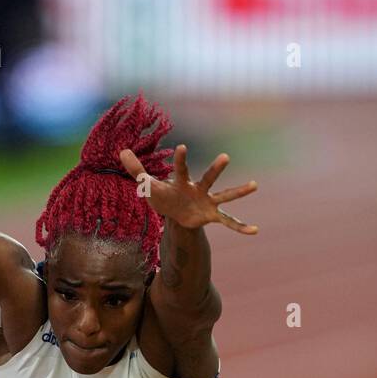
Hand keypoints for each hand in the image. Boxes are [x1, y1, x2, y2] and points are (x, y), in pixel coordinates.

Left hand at [119, 143, 257, 233]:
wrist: (175, 214)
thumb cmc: (162, 196)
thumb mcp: (148, 187)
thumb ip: (136, 170)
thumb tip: (121, 151)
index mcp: (182, 182)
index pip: (180, 169)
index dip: (180, 160)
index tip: (181, 147)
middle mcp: (198, 189)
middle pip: (208, 178)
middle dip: (215, 169)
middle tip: (226, 156)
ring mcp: (208, 202)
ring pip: (225, 196)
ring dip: (239, 192)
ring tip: (255, 185)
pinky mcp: (212, 216)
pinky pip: (229, 222)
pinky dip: (241, 227)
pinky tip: (255, 230)